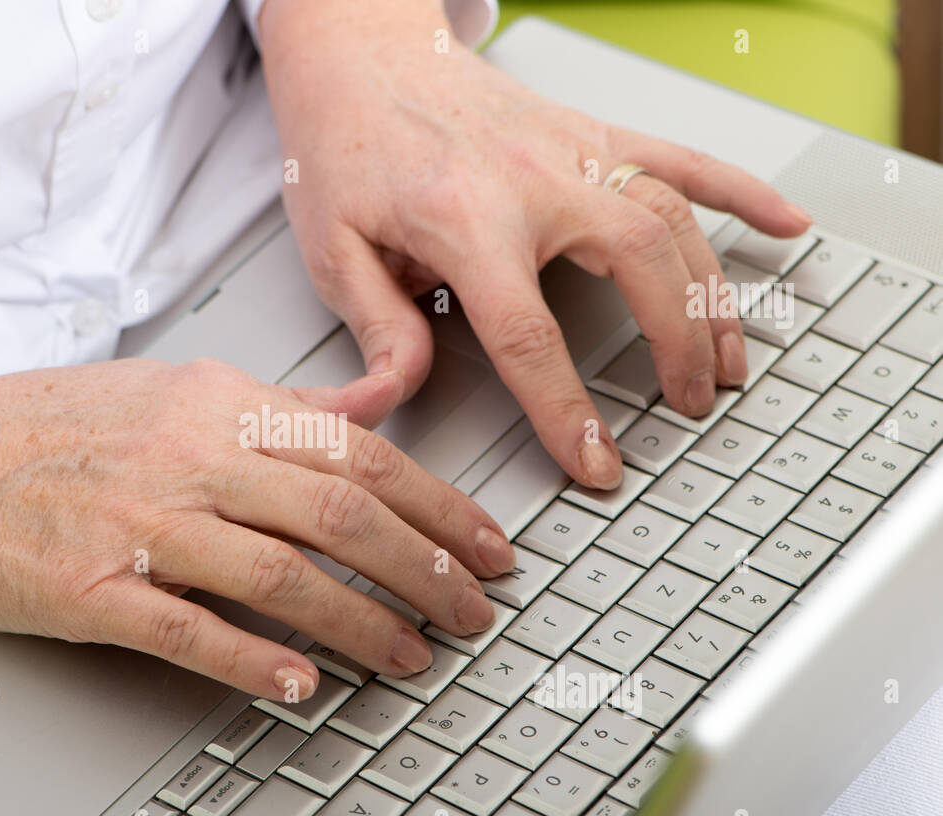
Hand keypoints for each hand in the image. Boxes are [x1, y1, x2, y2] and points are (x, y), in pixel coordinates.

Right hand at [0, 358, 516, 699]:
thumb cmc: (45, 428)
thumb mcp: (170, 386)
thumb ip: (275, 405)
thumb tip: (366, 409)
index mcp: (215, 401)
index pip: (359, 453)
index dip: (439, 505)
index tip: (486, 545)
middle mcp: (187, 456)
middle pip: (340, 515)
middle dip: (427, 569)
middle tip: (472, 610)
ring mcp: (140, 525)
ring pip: (283, 577)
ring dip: (361, 624)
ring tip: (411, 655)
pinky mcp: (92, 591)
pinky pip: (192, 632)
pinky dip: (256, 663)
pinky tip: (303, 687)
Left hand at [258, 0, 811, 487]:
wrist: (358, 52)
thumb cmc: (344, 147)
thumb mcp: (331, 250)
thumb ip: (378, 330)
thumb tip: (392, 401)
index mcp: (465, 220)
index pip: (530, 337)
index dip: (568, 411)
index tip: (597, 462)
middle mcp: (534, 180)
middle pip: (638, 268)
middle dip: (676, 346)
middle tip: (689, 408)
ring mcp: (571, 149)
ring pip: (672, 219)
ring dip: (713, 293)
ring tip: (731, 358)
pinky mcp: (587, 131)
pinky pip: (680, 158)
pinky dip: (739, 192)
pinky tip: (784, 224)